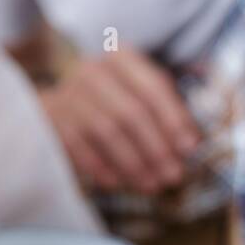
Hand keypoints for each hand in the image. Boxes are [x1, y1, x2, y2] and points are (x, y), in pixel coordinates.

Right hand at [38, 47, 199, 193]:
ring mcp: (70, 95)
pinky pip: (81, 148)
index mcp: (121, 58)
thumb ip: (167, 111)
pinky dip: (102, 168)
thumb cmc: (114, 99)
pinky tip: (119, 183)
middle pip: (130, 114)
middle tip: (173, 175)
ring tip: (152, 185)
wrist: (59, 104)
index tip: (189, 149)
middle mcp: (93, 71)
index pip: (152, 89)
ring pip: (107, 133)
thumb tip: (190, 144)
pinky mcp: (54, 120)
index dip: (173, 121)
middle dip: (156, 149)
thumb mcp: (141, 91)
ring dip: (133, 164)